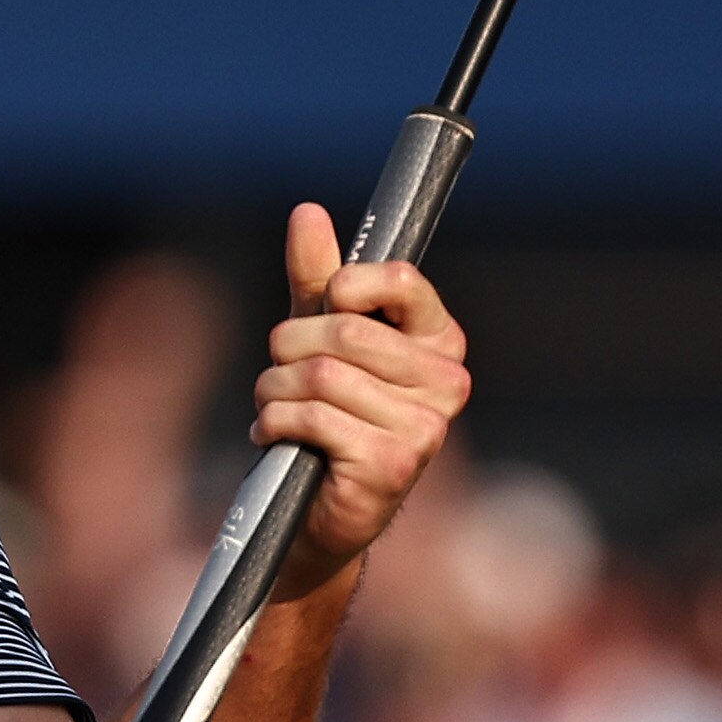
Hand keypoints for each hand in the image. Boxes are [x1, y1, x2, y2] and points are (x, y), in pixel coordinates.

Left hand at [250, 202, 469, 574]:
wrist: (318, 510)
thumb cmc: (325, 414)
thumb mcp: (319, 338)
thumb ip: (316, 278)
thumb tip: (308, 212)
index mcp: (440, 343)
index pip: (400, 281)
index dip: (346, 286)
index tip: (326, 305)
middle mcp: (447, 384)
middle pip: (344, 329)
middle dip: (289, 346)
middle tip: (280, 371)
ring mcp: (425, 428)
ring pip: (320, 374)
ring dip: (275, 389)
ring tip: (276, 407)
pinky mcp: (393, 465)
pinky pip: (312, 416)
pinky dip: (275, 422)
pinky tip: (275, 436)